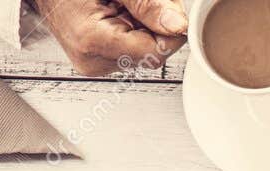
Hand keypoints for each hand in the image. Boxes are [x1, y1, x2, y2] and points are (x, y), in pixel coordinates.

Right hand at [33, 0, 187, 76]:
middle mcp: (93, 60)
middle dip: (157, 26)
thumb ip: (147, 3)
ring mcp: (94, 64)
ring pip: (144, 53)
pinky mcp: (97, 62)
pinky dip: (134, 32)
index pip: (155, 51)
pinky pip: (130, 52)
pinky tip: (119, 15)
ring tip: (124, 6)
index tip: (171, 10)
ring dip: (146, 28)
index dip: (171, 30)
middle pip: (151, 54)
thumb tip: (177, 25)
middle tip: (141, 2)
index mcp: (92, 40)